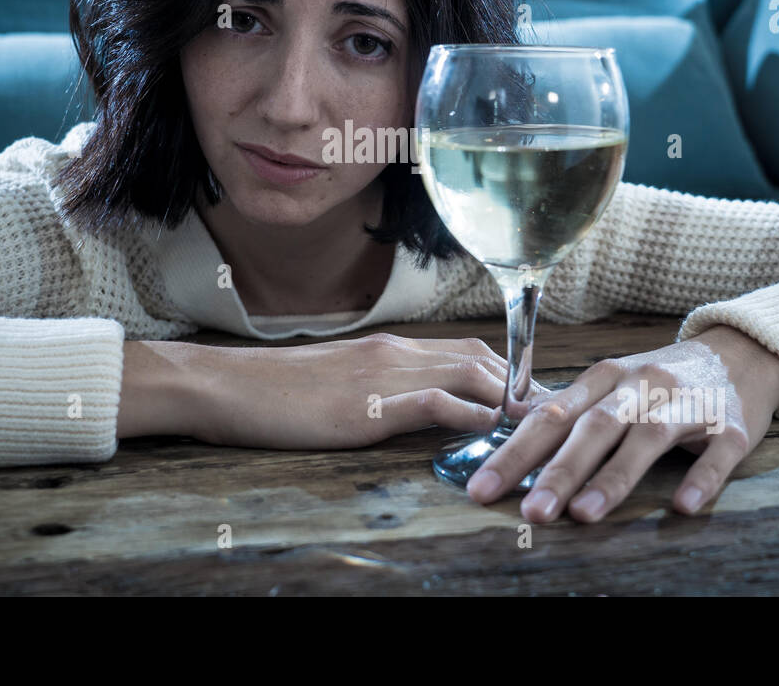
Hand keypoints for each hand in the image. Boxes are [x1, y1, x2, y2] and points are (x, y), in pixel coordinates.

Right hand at [122, 333, 547, 448]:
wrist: (228, 385)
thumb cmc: (276, 389)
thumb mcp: (337, 382)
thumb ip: (379, 387)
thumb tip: (414, 406)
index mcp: (389, 347)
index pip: (466, 349)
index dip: (506, 371)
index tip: (532, 396)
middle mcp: (395, 352)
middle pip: (480, 358)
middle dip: (521, 386)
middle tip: (551, 414)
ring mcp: (384, 376)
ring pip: (468, 373)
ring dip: (508, 399)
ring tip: (536, 425)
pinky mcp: (368, 405)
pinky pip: (434, 402)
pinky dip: (470, 414)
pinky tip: (491, 431)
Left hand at [464, 325, 778, 523]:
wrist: (738, 353)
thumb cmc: (661, 380)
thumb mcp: (612, 385)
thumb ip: (569, 411)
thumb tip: (509, 442)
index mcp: (604, 377)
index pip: (550, 416)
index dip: (514, 453)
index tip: (482, 490)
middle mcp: (640, 385)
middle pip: (592, 428)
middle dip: (558, 472)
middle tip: (530, 513)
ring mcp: (687, 403)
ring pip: (645, 439)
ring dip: (614, 477)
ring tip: (584, 514)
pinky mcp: (732, 426)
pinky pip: (716, 453)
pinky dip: (700, 478)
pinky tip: (682, 506)